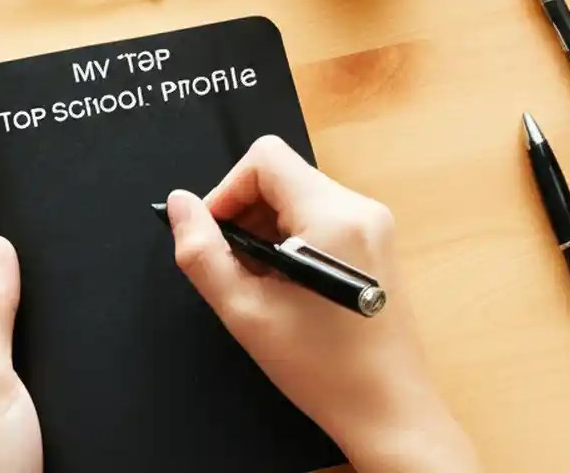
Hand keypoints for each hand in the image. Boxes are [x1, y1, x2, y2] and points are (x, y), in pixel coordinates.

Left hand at [0, 236, 41, 472]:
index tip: (21, 203)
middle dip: (17, 262)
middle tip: (40, 223)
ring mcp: (0, 384)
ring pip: (16, 323)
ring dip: (29, 296)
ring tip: (49, 262)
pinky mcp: (23, 407)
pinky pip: (32, 354)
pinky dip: (45, 334)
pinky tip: (63, 330)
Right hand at [165, 137, 478, 472]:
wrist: (390, 411)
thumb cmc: (323, 368)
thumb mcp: (246, 312)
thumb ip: (203, 253)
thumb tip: (178, 204)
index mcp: (333, 216)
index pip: (265, 158)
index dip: (226, 190)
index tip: (214, 237)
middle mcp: (361, 208)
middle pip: (281, 175)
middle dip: (244, 214)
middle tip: (235, 270)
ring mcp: (374, 224)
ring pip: (297, 196)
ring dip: (265, 230)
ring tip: (262, 284)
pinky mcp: (376, 243)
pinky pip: (319, 217)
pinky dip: (289, 240)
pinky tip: (286, 287)